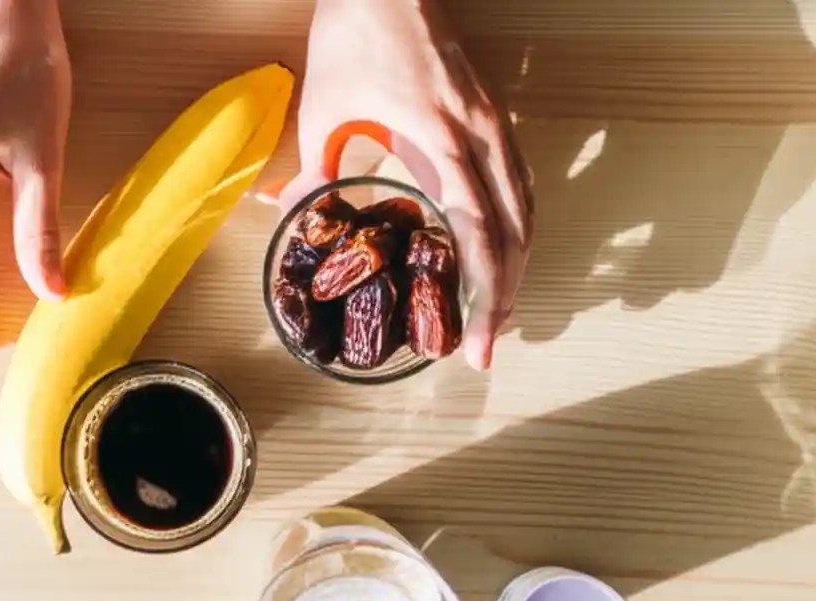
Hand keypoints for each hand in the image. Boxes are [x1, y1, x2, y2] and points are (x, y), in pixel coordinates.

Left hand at [282, 0, 532, 370]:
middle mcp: (483, 138)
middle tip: (484, 348)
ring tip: (494, 314)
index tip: (476, 341)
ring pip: (527, 212)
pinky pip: (520, 185)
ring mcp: (496, 125)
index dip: (483, 293)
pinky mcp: (494, 117)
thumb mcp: (325, 107)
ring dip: (515, 267)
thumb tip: (289, 217)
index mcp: (443, 140)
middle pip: (515, 234)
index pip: (479, 232)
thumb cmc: (356, 36)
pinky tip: (499, 256)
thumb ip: (316, 169)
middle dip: (504, 298)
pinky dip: (515, 230)